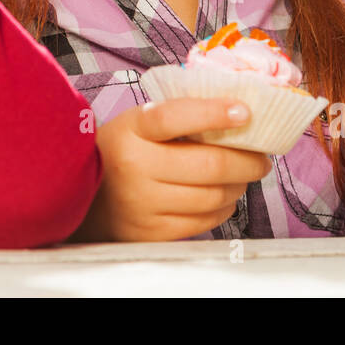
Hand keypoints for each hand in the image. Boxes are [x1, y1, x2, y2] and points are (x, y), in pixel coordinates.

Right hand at [73, 98, 272, 241]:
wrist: (83, 198)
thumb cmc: (121, 152)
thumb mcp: (136, 125)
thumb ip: (176, 116)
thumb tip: (235, 112)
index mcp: (130, 130)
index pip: (174, 117)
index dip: (213, 112)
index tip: (245, 111)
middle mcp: (134, 167)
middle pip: (209, 164)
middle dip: (248, 161)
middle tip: (262, 158)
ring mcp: (142, 204)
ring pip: (213, 196)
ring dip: (239, 185)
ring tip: (244, 177)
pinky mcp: (151, 232)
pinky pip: (203, 221)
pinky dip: (224, 207)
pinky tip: (225, 196)